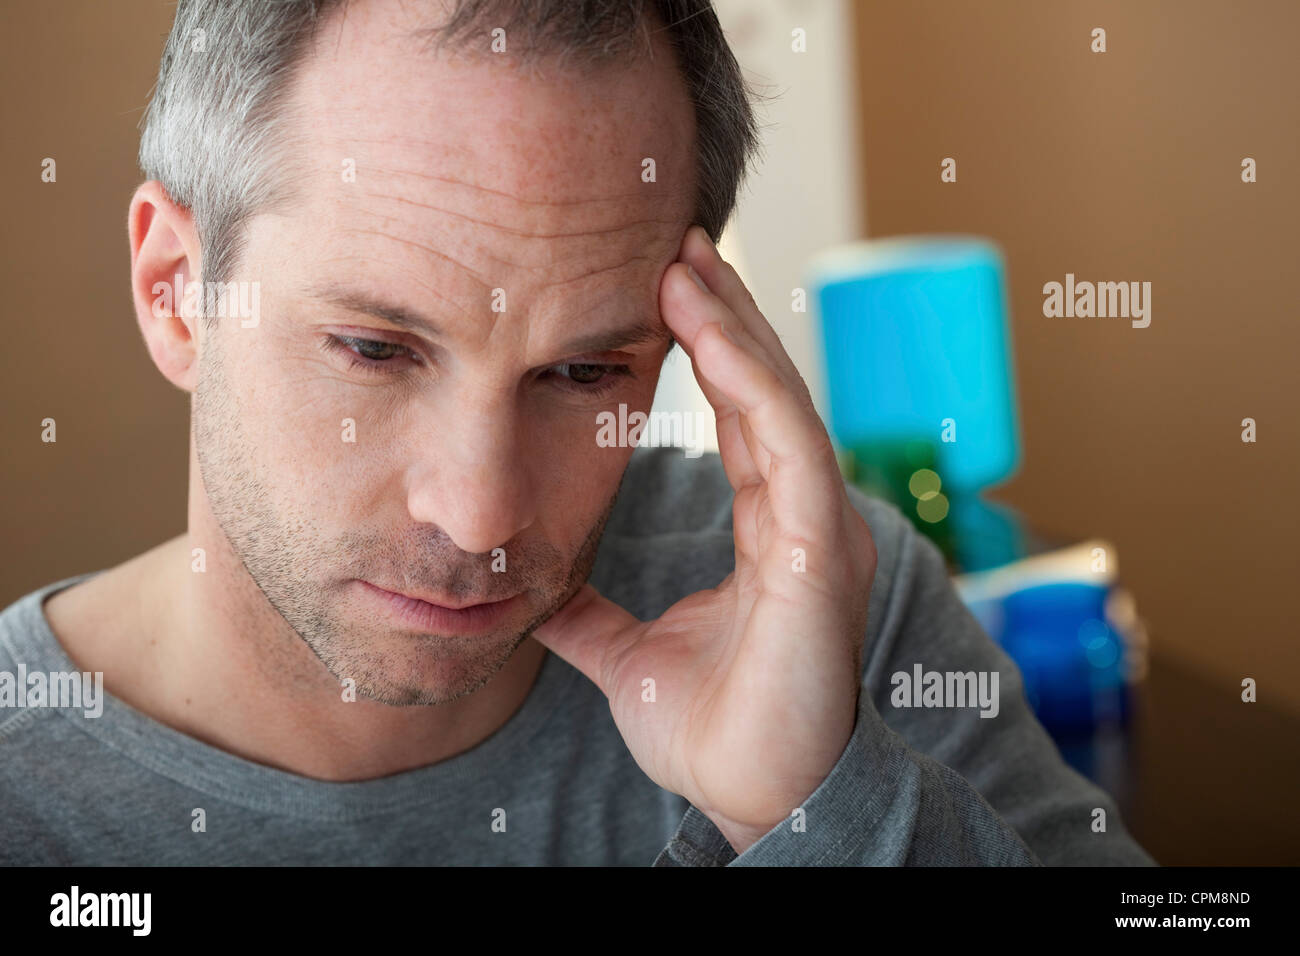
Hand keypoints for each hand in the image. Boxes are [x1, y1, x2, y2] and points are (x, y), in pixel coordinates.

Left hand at [532, 226, 878, 852]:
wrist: (757, 803)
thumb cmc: (717, 732)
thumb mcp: (630, 655)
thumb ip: (590, 613)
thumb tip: (530, 590)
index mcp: (772, 532)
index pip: (745, 420)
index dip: (710, 353)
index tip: (665, 290)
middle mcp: (806, 518)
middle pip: (766, 392)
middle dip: (722, 314)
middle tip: (678, 241)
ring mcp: (822, 531)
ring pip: (781, 403)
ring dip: (734, 330)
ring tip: (689, 261)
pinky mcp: (820, 554)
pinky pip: (792, 450)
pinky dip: (754, 388)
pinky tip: (715, 336)